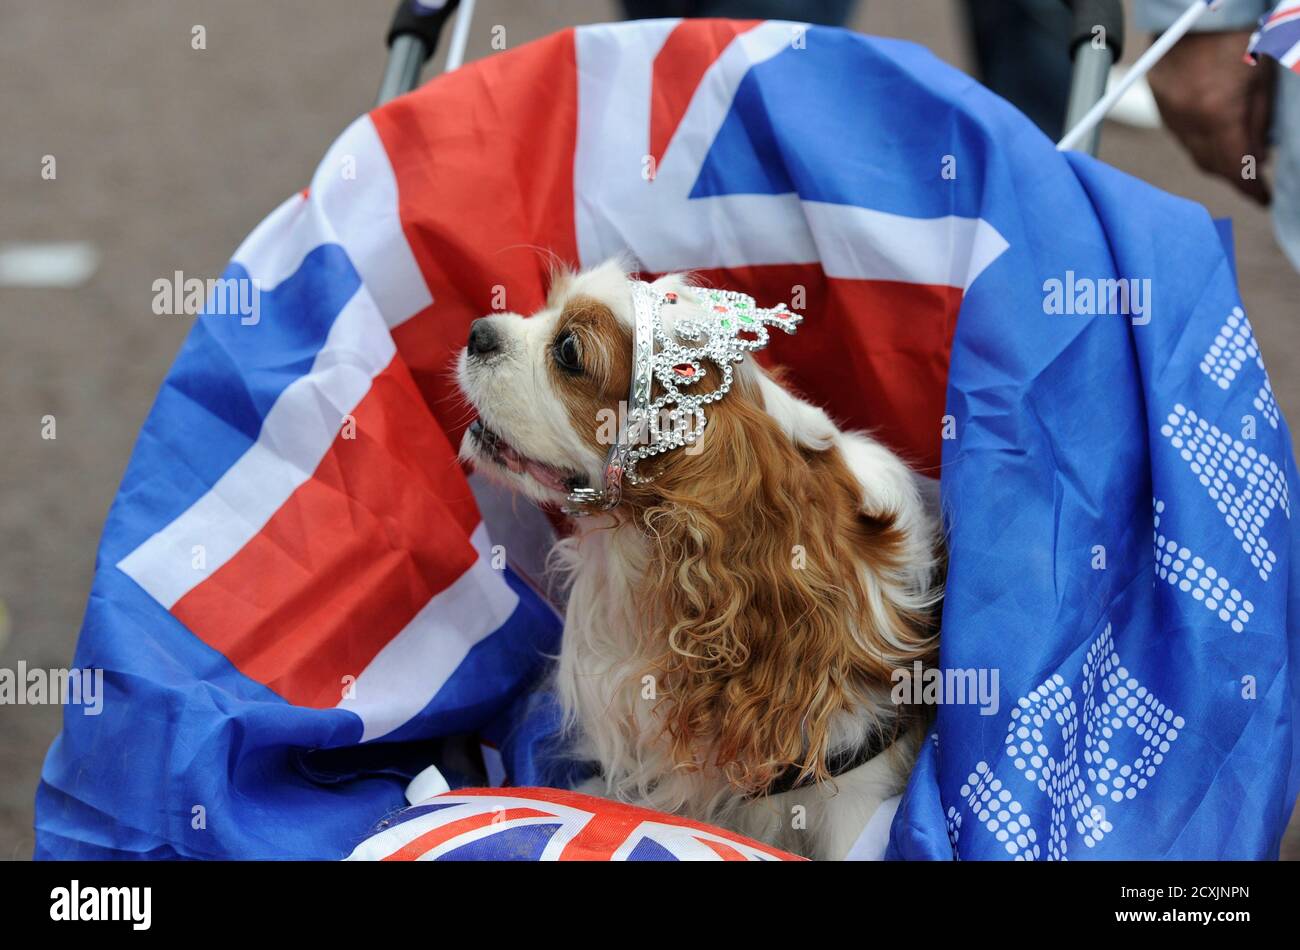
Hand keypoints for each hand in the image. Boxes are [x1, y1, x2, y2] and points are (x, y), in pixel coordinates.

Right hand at [1147, 29, 1275, 205]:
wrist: (1195, 6)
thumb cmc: (1238, 31)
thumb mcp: (1263, 76)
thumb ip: (1260, 120)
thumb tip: (1260, 156)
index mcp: (1217, 111)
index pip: (1234, 166)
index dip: (1250, 188)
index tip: (1264, 199)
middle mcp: (1187, 118)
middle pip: (1210, 164)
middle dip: (1233, 175)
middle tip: (1254, 178)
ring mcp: (1169, 111)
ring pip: (1193, 151)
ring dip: (1216, 158)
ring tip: (1237, 155)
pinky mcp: (1159, 102)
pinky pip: (1180, 134)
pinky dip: (1199, 140)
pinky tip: (1215, 133)